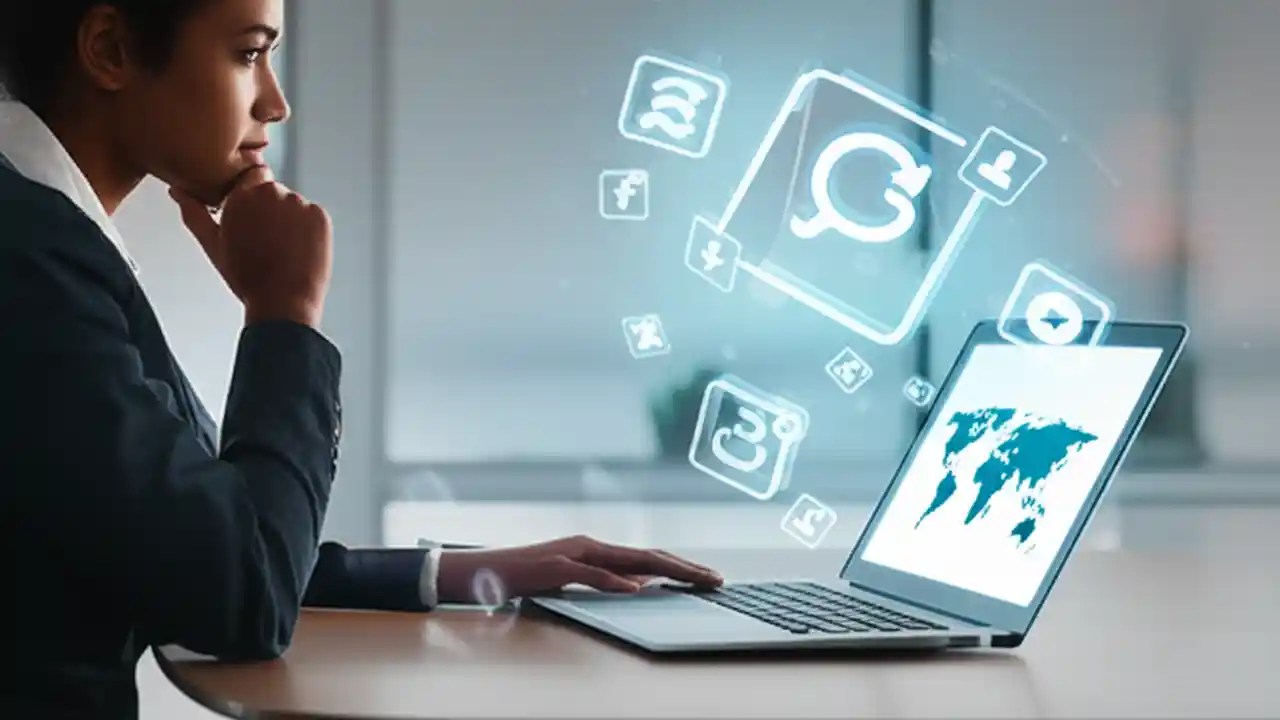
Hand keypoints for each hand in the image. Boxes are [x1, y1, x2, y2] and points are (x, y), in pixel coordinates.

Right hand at [169, 165, 332, 328]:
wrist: (283, 302)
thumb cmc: (247, 277)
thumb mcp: (213, 244)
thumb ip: (194, 213)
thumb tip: (178, 191)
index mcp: (241, 196)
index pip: (249, 177)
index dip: (251, 196)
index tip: (252, 214)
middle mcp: (271, 192)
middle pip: (272, 190)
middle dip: (269, 208)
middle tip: (266, 239)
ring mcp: (298, 203)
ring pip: (292, 203)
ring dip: (289, 218)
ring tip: (283, 248)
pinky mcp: (320, 215)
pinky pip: (313, 214)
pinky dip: (308, 227)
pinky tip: (299, 249)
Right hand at [436, 535, 722, 602]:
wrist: (479, 569)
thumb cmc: (524, 577)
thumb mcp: (571, 579)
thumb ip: (602, 578)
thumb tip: (638, 585)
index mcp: (596, 549)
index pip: (648, 557)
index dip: (681, 566)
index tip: (708, 578)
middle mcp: (590, 545)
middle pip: (648, 556)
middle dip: (687, 567)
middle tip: (718, 579)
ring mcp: (573, 553)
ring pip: (628, 560)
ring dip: (665, 570)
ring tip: (693, 580)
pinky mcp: (554, 566)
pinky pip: (589, 574)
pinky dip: (614, 580)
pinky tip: (635, 587)